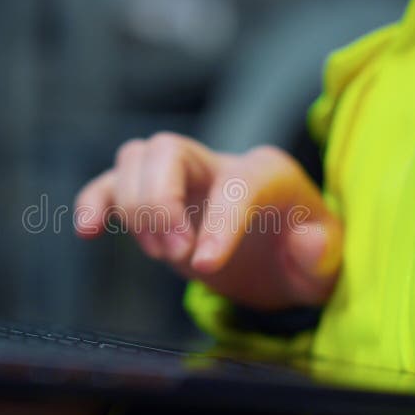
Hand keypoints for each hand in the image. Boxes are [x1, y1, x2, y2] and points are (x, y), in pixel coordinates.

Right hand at [75, 132, 341, 309]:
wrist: (277, 256)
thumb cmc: (302, 256)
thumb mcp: (326, 265)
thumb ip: (322, 254)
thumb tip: (304, 240)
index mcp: (267, 173)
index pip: (237, 183)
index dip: (218, 222)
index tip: (204, 265)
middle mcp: (219, 163)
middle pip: (168, 149)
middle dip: (159, 202)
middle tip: (173, 255)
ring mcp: (181, 177)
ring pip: (135, 157)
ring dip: (133, 207)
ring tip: (159, 254)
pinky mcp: (153, 199)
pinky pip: (111, 183)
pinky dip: (94, 202)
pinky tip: (87, 231)